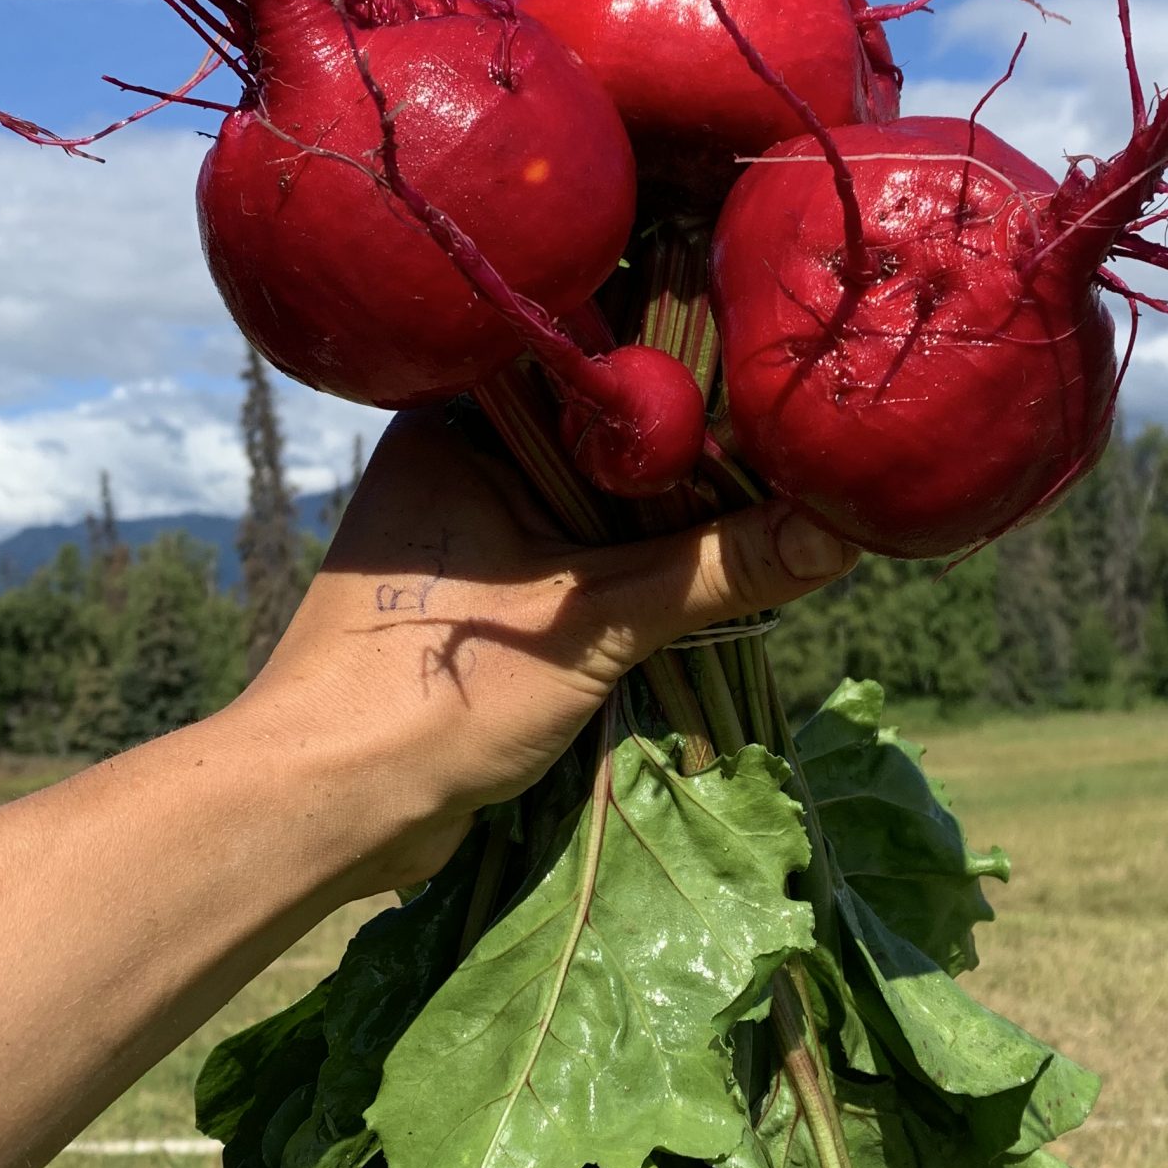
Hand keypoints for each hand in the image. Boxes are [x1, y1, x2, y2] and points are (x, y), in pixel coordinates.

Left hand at [236, 408, 858, 893]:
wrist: (323, 802)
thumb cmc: (436, 690)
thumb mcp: (597, 618)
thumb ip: (720, 568)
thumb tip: (845, 529)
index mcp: (464, 420)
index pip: (600, 364)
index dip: (694, 371)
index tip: (785, 378)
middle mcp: (461, 455)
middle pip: (610, 438)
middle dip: (698, 460)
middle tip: (809, 449)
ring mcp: (468, 527)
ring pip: (599, 505)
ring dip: (672, 527)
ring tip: (784, 508)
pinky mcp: (481, 596)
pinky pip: (579, 559)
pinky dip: (636, 574)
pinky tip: (710, 581)